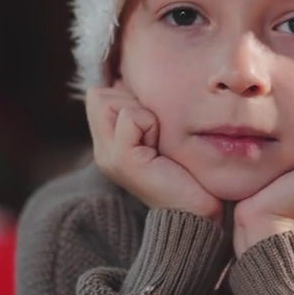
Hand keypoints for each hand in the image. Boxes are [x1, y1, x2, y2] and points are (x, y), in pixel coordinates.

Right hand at [86, 86, 222, 221]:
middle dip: (131, 102)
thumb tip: (130, 82)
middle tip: (155, 134)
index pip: (97, 96)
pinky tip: (159, 148)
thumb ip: (141, 112)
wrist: (196, 212)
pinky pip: (130, 117)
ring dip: (141, 112)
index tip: (151, 126)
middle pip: (99, 96)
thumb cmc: (186, 172)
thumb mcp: (159, 134)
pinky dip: (149, 124)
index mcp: (108, 144)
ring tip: (156, 140)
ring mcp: (108, 157)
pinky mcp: (122, 160)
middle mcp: (102, 150)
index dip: (127, 98)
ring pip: (108, 100)